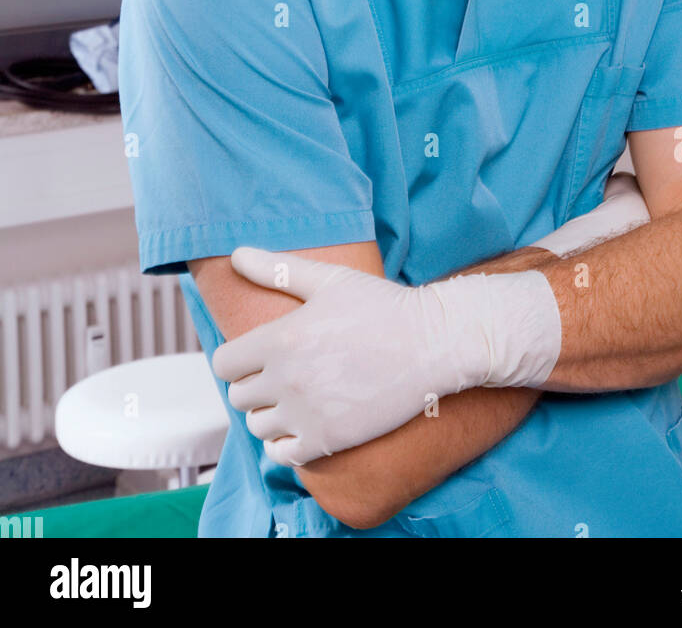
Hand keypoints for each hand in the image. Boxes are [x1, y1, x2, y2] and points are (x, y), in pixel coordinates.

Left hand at [210, 246, 560, 465]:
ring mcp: (306, 413)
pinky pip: (281, 454)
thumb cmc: (382, 305)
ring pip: (257, 426)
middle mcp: (286, 379)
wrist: (431, 344)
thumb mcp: (328, 279)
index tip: (255, 354)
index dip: (236, 358)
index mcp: (280, 339)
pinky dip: (283, 443)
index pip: (224, 363)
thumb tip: (237, 254)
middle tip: (278, 373)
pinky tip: (300, 425)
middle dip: (252, 384)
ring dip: (267, 414)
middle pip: (238, 396)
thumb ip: (277, 269)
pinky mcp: (328, 440)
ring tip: (292, 398)